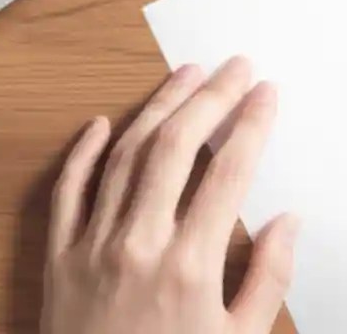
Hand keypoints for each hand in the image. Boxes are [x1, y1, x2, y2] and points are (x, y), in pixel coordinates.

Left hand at [42, 57, 299, 333]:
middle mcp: (138, 245)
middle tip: (234, 66)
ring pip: (124, 156)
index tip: (266, 92)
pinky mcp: (59, 260)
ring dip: (157, 108)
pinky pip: (67, 192)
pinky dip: (83, 152)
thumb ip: (268, 279)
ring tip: (185, 76)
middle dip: (210, 97)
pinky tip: (102, 123)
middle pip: (175, 147)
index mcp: (190, 266)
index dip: (251, 124)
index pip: (228, 171)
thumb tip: (287, 222)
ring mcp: (92, 248)